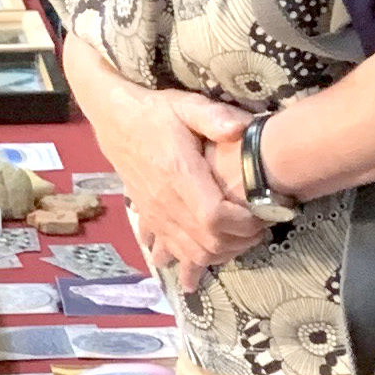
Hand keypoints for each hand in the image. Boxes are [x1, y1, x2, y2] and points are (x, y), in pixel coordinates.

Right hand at [70, 40, 266, 292]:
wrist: (114, 120)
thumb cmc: (155, 113)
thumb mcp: (186, 105)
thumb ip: (215, 117)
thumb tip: (244, 129)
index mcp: (179, 174)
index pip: (214, 216)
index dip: (242, 224)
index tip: (261, 215)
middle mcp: (165, 201)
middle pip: (205, 242)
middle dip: (238, 243)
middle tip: (259, 230)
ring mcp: (154, 213)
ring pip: (188, 252)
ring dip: (217, 256)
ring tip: (237, 245)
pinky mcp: (147, 218)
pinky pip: (167, 250)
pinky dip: (186, 261)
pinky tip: (197, 269)